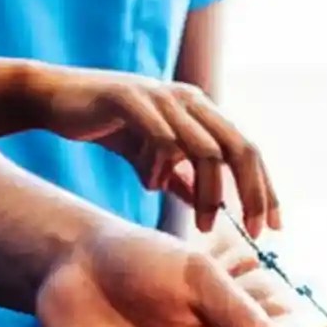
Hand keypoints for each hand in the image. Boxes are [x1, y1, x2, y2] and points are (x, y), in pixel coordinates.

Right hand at [28, 65, 278, 235]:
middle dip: (253, 193)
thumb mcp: (152, 158)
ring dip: (210, 193)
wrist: (54, 98)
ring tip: (202, 223)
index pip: (248, 150)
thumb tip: (208, 208)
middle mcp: (190, 100)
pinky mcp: (131, 98)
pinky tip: (150, 184)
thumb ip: (181, 178)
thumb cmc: (108, 126)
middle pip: (240, 147)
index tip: (272, 227)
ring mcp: (163, 96)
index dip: (265, 188)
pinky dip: (163, 169)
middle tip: (252, 231)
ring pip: (207, 148)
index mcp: (201, 111)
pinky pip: (162, 139)